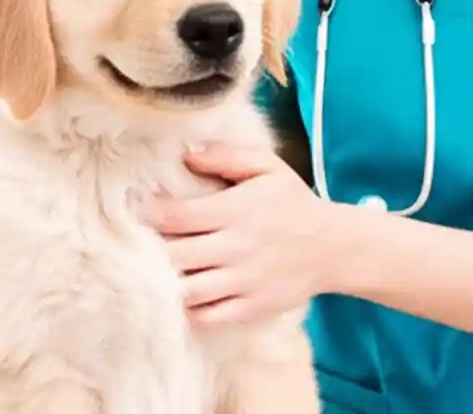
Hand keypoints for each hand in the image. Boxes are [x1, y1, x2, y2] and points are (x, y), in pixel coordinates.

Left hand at [140, 144, 344, 325]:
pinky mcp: (252, 307)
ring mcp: (244, 282)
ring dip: (170, 281)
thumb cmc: (293, 202)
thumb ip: (227, 156)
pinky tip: (190, 293)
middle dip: (153, 249)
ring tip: (165, 270)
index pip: (176, 216)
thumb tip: (187, 156)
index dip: (149, 213)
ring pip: (188, 290)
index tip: (138, 210)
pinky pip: (208, 316)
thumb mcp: (268, 167)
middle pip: (175, 256)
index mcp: (236, 211)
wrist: (334, 247)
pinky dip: (192, 308)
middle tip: (146, 243)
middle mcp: (237, 248)